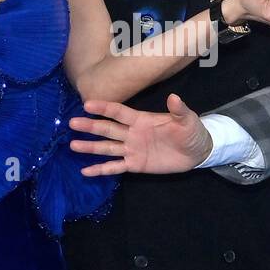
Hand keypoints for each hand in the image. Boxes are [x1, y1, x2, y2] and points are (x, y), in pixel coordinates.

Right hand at [70, 93, 212, 175]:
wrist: (196, 152)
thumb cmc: (190, 131)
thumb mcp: (187, 119)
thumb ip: (178, 110)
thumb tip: (174, 97)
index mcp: (141, 119)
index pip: (119, 112)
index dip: (104, 108)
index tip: (87, 104)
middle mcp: (132, 133)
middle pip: (108, 129)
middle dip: (90, 126)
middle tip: (72, 123)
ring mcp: (131, 149)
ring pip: (107, 147)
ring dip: (90, 147)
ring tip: (73, 145)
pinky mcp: (135, 164)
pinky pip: (115, 167)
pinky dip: (100, 169)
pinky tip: (85, 171)